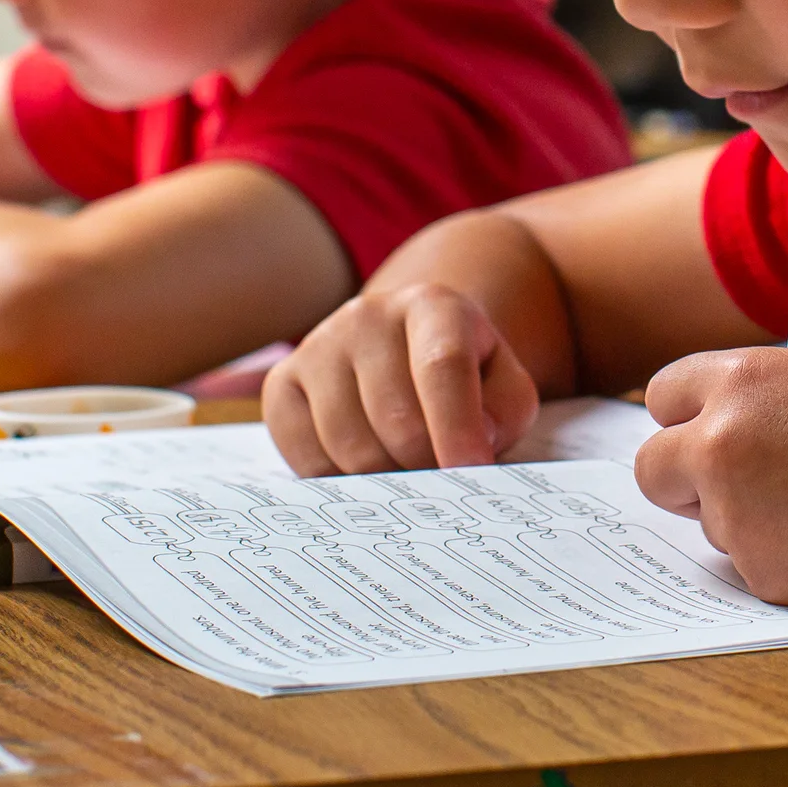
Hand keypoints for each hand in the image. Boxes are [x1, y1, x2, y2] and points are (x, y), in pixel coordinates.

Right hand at [267, 283, 540, 474]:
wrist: (406, 349)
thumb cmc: (465, 379)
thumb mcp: (505, 386)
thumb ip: (504, 413)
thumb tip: (467, 448)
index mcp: (432, 305)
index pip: (442, 365)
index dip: (457, 427)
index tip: (470, 472)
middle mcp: (367, 316)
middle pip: (394, 417)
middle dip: (425, 464)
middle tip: (441, 478)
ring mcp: (318, 347)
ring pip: (349, 445)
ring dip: (385, 477)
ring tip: (407, 469)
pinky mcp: (282, 384)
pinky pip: (306, 456)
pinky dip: (339, 481)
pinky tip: (365, 468)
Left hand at [634, 349, 787, 609]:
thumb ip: (773, 402)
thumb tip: (738, 423)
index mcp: (743, 382)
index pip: (664, 394)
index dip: (690, 412)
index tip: (712, 424)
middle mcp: (722, 447)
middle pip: (655, 468)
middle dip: (688, 473)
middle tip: (745, 477)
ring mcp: (738, 518)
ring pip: (707, 521)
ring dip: (743, 516)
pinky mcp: (765, 577)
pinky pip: (752, 562)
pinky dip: (784, 556)